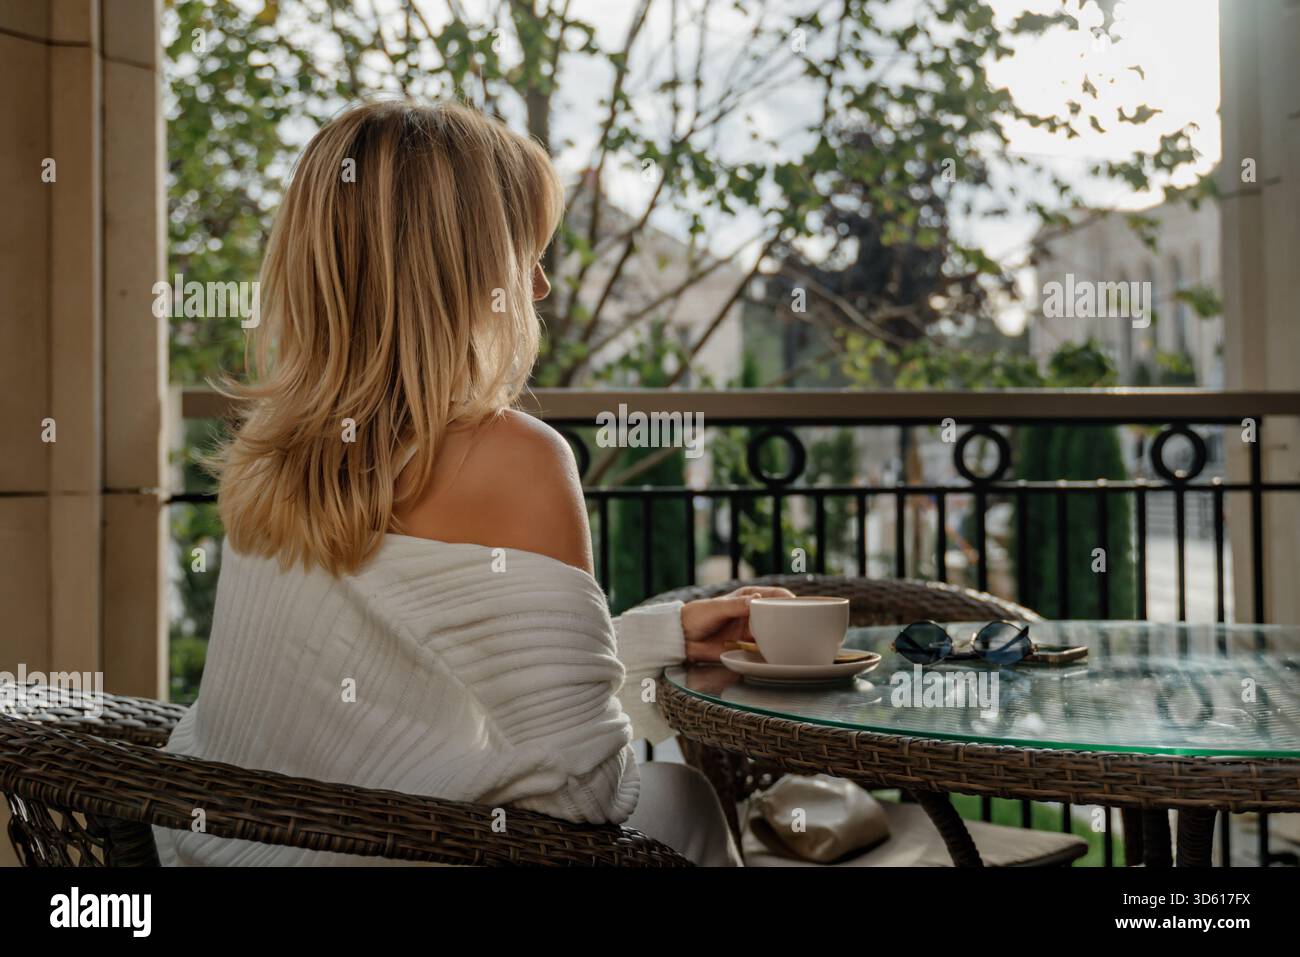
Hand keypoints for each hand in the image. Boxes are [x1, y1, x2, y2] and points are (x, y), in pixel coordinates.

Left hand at [680, 586, 796, 662]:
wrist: (682, 639)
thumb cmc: (697, 616)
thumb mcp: (717, 607)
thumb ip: (737, 605)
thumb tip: (757, 599)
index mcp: (748, 597)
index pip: (773, 595)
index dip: (787, 599)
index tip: (798, 604)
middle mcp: (753, 614)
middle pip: (777, 615)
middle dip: (788, 619)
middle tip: (799, 624)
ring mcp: (751, 631)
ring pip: (773, 633)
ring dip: (781, 636)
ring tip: (791, 639)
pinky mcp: (746, 648)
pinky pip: (764, 649)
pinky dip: (771, 650)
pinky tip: (778, 652)